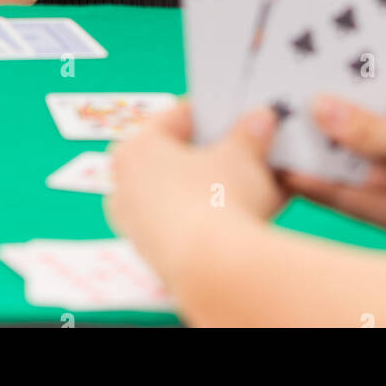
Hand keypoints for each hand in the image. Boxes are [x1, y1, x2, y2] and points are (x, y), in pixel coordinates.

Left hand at [104, 99, 285, 284]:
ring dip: (212, 187)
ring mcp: (135, 224)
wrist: (214, 271)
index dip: (216, 114)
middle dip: (214, 153)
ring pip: (180, 192)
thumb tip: (261, 118)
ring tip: (252, 185)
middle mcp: (124, 185)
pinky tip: (241, 218)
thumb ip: (252, 132)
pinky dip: (207, 217)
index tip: (240, 116)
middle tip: (247, 149)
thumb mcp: (245, 155)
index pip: (180, 116)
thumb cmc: (219, 202)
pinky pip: (183, 223)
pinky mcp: (152, 256)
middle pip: (177, 156)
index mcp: (137, 147)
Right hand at [281, 71, 385, 267]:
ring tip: (268, 140)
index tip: (297, 67)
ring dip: (316, 154)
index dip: (338, 76)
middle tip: (269, 105)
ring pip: (356, 162)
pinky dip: (327, 189)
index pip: (379, 81)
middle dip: (320, 117)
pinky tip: (293, 176)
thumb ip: (369, 127)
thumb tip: (319, 107)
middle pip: (362, 123)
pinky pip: (360, 198)